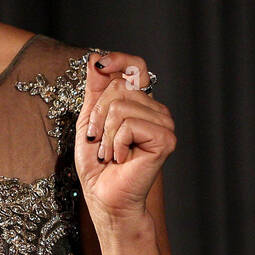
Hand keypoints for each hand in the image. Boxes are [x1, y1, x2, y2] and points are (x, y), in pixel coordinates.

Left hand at [75, 51, 174, 223]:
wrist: (104, 195)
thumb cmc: (97, 164)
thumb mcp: (90, 120)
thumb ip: (95, 90)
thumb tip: (97, 58)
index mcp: (139, 103)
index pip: (136, 66)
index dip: (119, 59)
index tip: (100, 64)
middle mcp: (155, 110)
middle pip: (118, 86)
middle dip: (98, 115)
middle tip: (100, 142)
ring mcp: (163, 124)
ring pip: (121, 105)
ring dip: (106, 134)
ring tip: (112, 153)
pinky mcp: (165, 139)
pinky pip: (129, 124)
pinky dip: (117, 144)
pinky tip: (123, 159)